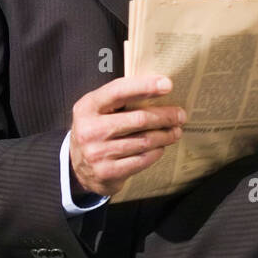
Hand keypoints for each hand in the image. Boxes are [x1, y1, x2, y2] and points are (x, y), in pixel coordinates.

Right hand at [68, 75, 185, 199]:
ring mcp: (97, 153)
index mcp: (87, 107)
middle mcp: (90, 130)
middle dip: (165, 116)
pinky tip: (161, 147)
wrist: (76, 167)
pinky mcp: (107, 172)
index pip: (118, 91)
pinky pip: (142, 160)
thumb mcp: (97, 110)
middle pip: (138, 119)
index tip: (167, 85)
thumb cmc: (96, 130)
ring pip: (144, 141)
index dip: (144, 86)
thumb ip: (119, 98)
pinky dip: (156, 152)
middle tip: (180, 115)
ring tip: (175, 131)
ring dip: (165, 135)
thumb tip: (159, 87)